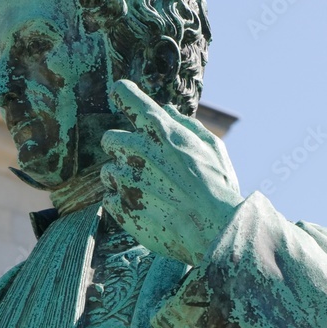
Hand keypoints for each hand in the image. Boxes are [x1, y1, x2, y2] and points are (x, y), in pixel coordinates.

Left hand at [100, 80, 241, 263]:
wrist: (215, 232)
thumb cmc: (219, 188)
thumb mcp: (212, 148)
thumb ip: (185, 125)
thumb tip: (166, 109)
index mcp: (159, 130)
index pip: (126, 96)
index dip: (123, 95)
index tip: (122, 97)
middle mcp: (137, 150)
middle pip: (109, 139)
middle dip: (122, 149)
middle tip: (144, 165)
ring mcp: (125, 180)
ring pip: (108, 172)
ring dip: (122, 180)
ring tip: (150, 193)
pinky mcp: (120, 208)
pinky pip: (108, 200)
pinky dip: (122, 204)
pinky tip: (146, 210)